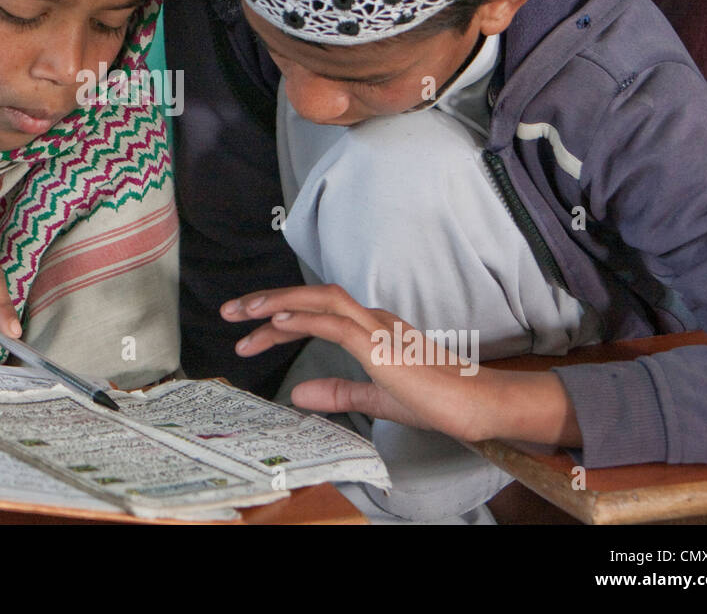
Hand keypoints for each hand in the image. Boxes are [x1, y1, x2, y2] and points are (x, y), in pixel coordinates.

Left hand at [220, 283, 579, 446]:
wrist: (477, 407)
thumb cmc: (437, 401)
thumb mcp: (375, 399)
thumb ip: (338, 393)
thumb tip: (298, 393)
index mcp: (371, 329)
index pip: (315, 315)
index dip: (277, 322)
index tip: (247, 337)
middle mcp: (371, 320)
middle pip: (311, 298)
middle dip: (266, 303)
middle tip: (229, 312)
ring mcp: (377, 328)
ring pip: (320, 301)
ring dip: (278, 304)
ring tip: (244, 312)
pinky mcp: (382, 345)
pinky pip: (336, 323)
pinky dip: (305, 319)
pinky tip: (279, 323)